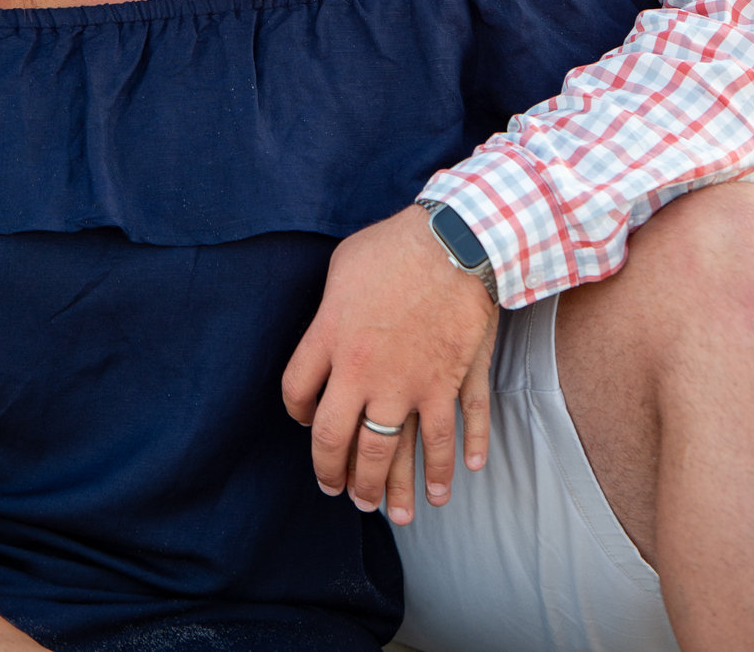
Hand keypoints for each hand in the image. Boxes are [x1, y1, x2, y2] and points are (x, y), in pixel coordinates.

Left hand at [282, 205, 498, 519]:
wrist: (454, 240)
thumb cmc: (394, 245)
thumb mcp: (341, 267)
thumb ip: (329, 308)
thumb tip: (326, 328)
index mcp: (330, 340)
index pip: (298, 397)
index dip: (297, 415)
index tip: (304, 423)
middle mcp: (364, 374)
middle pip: (339, 442)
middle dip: (338, 474)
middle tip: (342, 492)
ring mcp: (409, 384)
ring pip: (394, 454)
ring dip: (394, 489)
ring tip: (397, 514)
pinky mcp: (449, 383)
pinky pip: (453, 432)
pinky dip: (456, 460)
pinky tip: (457, 479)